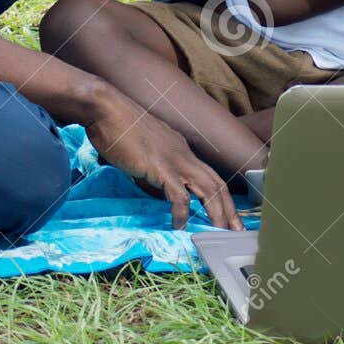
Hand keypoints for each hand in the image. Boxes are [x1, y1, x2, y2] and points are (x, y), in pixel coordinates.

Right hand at [84, 97, 241, 229]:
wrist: (106, 110)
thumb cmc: (118, 128)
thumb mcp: (144, 151)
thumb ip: (155, 169)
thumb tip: (157, 187)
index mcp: (182, 150)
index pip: (211, 176)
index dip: (223, 198)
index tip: (228, 216)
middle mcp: (184, 154)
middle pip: (217, 184)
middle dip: (229, 210)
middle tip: (237, 231)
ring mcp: (174, 160)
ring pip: (207, 189)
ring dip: (216, 213)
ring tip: (220, 233)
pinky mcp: (159, 167)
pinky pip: (179, 195)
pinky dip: (182, 213)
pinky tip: (179, 225)